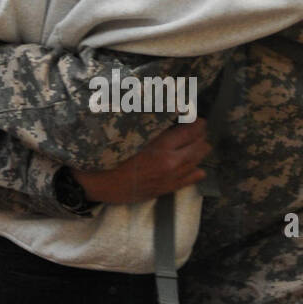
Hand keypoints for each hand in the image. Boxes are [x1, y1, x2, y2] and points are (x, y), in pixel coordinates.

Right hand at [71, 119, 211, 203]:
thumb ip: (152, 124)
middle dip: (201, 138)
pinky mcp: (163, 189)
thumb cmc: (110, 153)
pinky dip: (195, 174)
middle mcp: (169, 162)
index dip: (198, 124)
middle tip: (202, 130)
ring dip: (200, 154)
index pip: (190, 132)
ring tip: (204, 146)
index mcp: (162, 145)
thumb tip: (166, 113)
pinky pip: (186, 182)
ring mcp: (168, 178)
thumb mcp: (131, 132)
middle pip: (196, 148)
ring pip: (194, 164)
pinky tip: (201, 171)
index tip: (200, 119)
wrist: (98, 182)